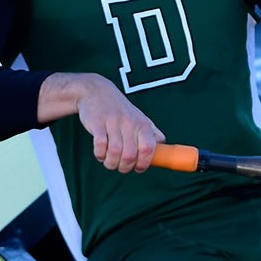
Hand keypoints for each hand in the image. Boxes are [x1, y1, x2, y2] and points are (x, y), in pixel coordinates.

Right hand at [47, 73, 162, 172]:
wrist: (97, 91)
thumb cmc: (121, 110)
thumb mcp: (141, 119)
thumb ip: (153, 134)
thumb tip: (164, 151)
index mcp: (143, 125)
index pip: (149, 148)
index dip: (144, 163)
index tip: (138, 168)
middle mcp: (130, 123)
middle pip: (130, 155)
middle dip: (125, 167)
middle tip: (120, 167)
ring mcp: (113, 123)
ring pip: (114, 152)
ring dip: (111, 163)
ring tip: (109, 162)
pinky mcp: (97, 123)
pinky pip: (100, 145)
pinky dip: (100, 154)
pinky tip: (100, 154)